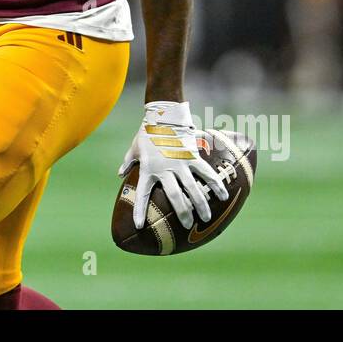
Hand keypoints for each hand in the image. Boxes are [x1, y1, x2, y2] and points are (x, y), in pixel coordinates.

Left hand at [119, 101, 229, 229]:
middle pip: (176, 197)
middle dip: (183, 214)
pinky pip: (206, 173)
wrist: (162, 115)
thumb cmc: (146, 132)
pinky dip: (215, 185)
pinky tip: (223, 196)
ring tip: (206, 218)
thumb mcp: (134, 148)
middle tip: (187, 226)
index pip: (142, 194)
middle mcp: (165, 170)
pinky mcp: (192, 156)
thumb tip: (119, 174)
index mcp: (148, 170)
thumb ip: (128, 162)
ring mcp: (180, 163)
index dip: (139, 211)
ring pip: (193, 189)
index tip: (138, 226)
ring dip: (201, 205)